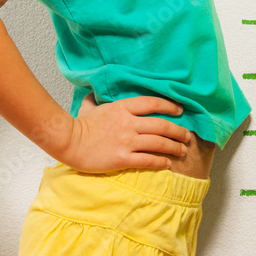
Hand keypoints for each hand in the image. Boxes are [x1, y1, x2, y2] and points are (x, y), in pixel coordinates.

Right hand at [61, 92, 191, 171]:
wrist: (68, 142)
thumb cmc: (79, 124)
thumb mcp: (92, 106)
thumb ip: (98, 100)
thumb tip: (94, 92)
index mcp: (123, 107)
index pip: (153, 103)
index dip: (169, 106)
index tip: (180, 111)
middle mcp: (128, 123)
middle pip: (161, 125)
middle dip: (178, 131)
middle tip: (187, 136)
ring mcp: (126, 141)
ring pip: (158, 143)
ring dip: (173, 147)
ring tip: (182, 150)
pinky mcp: (122, 158)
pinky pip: (147, 160)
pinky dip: (160, 162)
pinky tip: (167, 163)